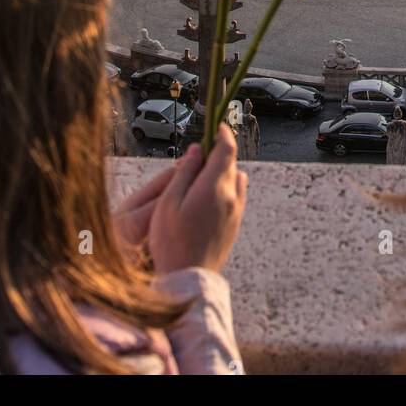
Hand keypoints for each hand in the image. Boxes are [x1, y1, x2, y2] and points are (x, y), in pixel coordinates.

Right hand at [118, 125, 246, 275]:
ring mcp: (236, 212)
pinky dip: (227, 188)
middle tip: (200, 154)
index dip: (223, 133)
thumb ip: (184, 173)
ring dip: (224, 172)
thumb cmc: (171, 242)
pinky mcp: (235, 225)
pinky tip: (208, 198)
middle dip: (219, 153)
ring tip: (202, 178)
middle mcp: (231, 196)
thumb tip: (197, 150)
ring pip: (236, 180)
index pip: (227, 149)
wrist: (187, 280)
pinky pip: (236, 197)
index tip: (217, 125)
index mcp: (214, 187)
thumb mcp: (168, 203)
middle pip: (231, 163)